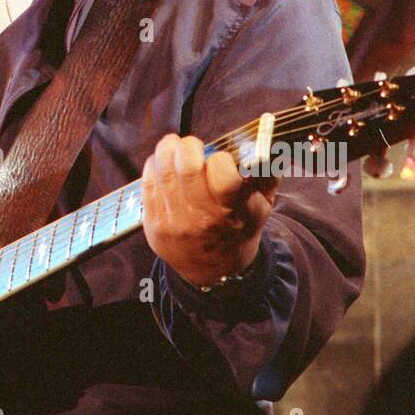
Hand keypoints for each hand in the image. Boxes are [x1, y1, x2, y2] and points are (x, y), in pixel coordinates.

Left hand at [141, 134, 272, 287]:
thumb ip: (267, 175)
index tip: (221, 158)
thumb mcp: (262, 207)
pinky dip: (154, 165)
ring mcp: (175, 222)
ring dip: (167, 149)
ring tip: (173, 144)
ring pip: (163, 172)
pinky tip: (161, 161)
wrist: (214, 270)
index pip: (224, 177)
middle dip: (188, 146)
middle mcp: (202, 219)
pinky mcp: (153, 224)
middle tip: (192, 144)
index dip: (221, 159)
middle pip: (188, 169)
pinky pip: (148, 183)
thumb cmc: (239, 228)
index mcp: (233, 213)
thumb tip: (266, 145)